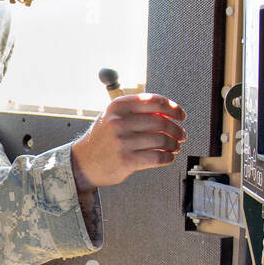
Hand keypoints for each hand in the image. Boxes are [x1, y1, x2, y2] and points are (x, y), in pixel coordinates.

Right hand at [69, 93, 186, 191]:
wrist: (81, 163)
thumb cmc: (101, 140)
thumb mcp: (112, 117)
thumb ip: (136, 112)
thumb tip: (168, 113)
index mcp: (117, 107)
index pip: (154, 101)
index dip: (173, 108)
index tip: (181, 115)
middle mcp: (119, 122)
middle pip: (161, 122)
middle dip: (177, 130)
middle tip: (181, 135)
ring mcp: (122, 142)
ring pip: (162, 140)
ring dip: (174, 145)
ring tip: (175, 147)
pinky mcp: (126, 160)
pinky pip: (157, 157)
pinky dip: (167, 158)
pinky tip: (168, 157)